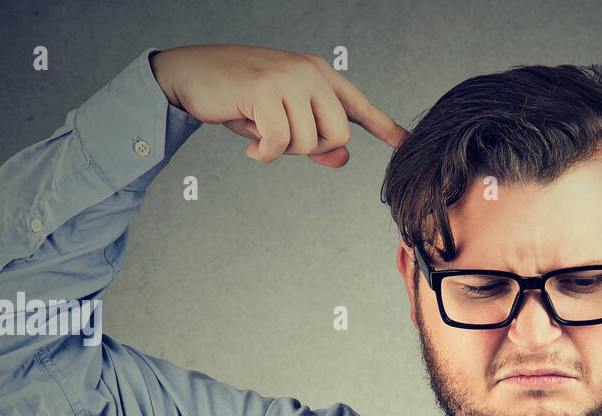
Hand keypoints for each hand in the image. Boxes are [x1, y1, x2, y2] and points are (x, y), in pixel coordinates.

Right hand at [149, 44, 407, 165]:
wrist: (192, 75)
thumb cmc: (238, 98)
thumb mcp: (281, 120)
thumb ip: (314, 139)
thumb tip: (342, 157)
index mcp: (319, 75)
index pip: (360, 106)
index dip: (386, 128)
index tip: (408, 144)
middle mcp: (309, 72)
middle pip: (339, 134)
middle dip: (312, 150)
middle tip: (282, 141)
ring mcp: (288, 78)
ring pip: (309, 142)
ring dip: (283, 151)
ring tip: (261, 133)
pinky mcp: (264, 90)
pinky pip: (280, 143)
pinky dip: (265, 154)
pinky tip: (251, 146)